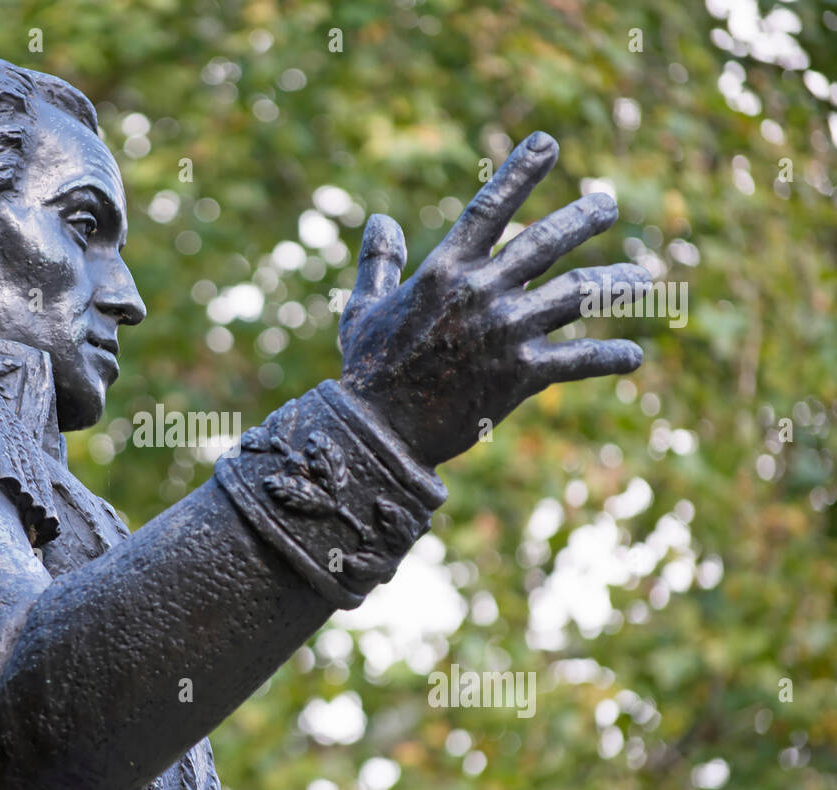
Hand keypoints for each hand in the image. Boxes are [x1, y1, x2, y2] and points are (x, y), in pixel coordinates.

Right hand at [338, 131, 647, 466]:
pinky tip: (633, 355)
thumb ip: (377, 262)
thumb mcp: (364, 308)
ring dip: (613, 283)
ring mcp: (506, 332)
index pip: (490, 208)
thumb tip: (381, 222)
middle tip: (606, 205)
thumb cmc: (368, 370)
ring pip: (577, 293)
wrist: (380, 433)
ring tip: (638, 278)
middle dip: (584, 217)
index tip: (548, 143)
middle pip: (547, 242)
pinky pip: (579, 360)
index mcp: (444, 271)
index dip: (521, 171)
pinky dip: (609, 356)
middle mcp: (482, 292)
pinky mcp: (522, 374)